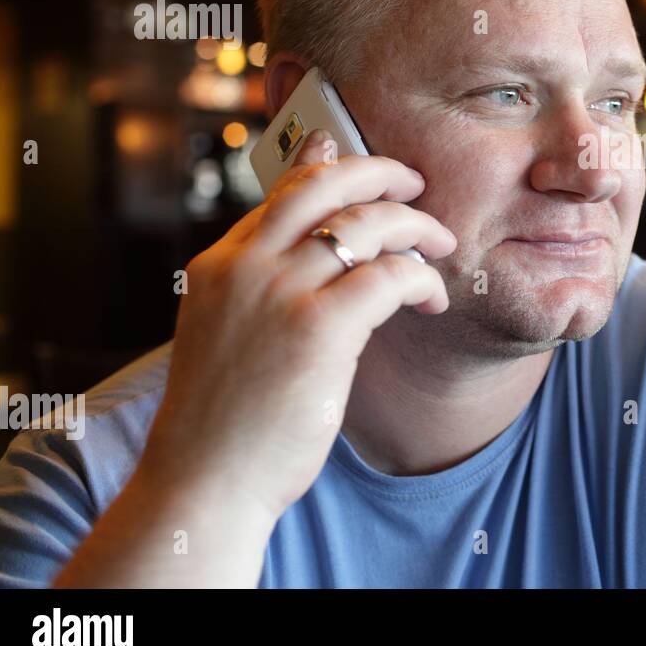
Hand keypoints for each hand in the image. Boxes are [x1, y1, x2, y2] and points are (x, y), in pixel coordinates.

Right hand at [142, 129, 456, 522]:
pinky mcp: (319, 328)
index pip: (283, 192)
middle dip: (381, 172)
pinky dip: (423, 278)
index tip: (363, 162)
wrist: (203, 482)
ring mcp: (280, 293)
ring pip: (368, 223)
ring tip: (442, 246)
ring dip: (418, 227)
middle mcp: (245, 266)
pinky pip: (391, 274)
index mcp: (219, 265)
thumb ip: (261, 288)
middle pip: (325, 185)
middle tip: (416, 184)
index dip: (331, 166)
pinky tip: (432, 300)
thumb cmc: (225, 423)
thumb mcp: (227, 334)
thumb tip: (314, 254)